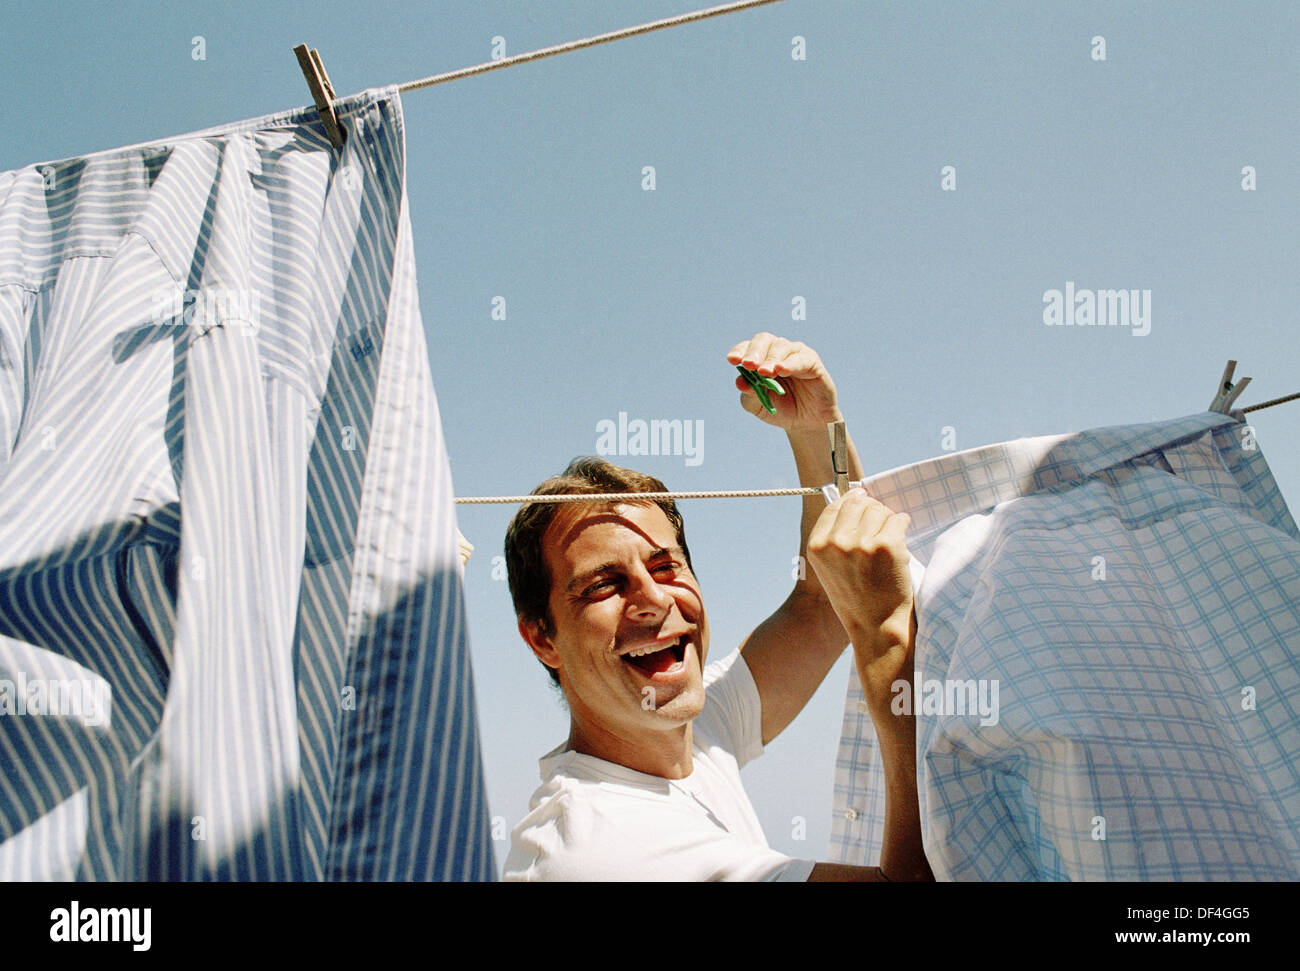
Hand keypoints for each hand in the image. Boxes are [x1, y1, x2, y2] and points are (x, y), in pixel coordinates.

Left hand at [726, 333, 841, 429]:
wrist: (806, 422)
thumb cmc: (780, 409)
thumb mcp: (759, 406)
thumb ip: (749, 394)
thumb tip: (740, 382)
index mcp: (760, 358)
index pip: (747, 347)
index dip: (740, 351)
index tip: (733, 360)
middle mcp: (776, 351)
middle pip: (763, 340)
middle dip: (754, 352)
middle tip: (749, 365)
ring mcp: (795, 353)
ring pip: (781, 346)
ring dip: (771, 359)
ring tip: (764, 372)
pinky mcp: (811, 361)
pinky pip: (800, 358)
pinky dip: (790, 363)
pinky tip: (781, 369)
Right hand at [805, 488, 913, 701]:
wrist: (876, 627)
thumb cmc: (857, 598)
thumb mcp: (830, 568)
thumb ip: (834, 537)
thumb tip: (854, 498)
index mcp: (817, 546)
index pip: (836, 506)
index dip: (853, 502)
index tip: (865, 502)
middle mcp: (835, 543)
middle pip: (859, 503)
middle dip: (873, 509)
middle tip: (882, 525)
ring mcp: (861, 544)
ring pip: (880, 510)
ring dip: (889, 520)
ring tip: (891, 540)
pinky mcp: (887, 546)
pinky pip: (899, 519)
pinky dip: (903, 525)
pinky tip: (901, 541)